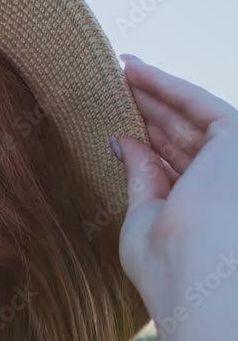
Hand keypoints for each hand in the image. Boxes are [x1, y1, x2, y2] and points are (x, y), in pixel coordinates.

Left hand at [115, 55, 237, 322]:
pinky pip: (197, 103)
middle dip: (149, 110)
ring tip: (119, 72)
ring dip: (153, 92)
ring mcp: (231, 161)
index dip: (147, 142)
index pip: (174, 166)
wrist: (195, 268)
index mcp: (204, 209)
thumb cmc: (166, 262)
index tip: (119, 125)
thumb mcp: (143, 215)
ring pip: (188, 118)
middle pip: (181, 137)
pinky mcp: (236, 138)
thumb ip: (140, 174)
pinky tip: (135, 72)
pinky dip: (165, 86)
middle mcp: (222, 183)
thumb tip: (122, 140)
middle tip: (115, 86)